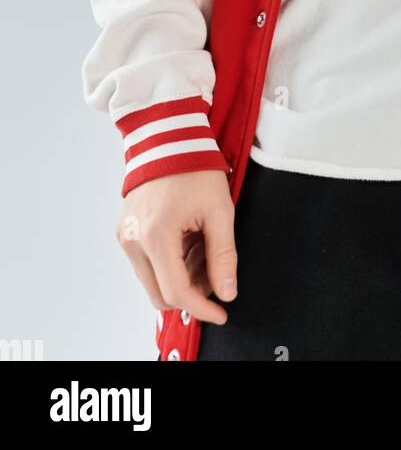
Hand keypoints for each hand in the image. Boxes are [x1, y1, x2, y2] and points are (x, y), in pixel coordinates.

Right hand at [115, 169, 237, 324]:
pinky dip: (168, 263)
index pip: (176, 291)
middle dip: (191, 292)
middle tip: (214, 269)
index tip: (222, 312)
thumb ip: (223, 255)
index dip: (201, 308)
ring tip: (202, 246)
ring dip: (179, 277)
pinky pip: (145, 263)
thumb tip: (227, 293)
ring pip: (152, 281)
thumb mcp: (219, 210)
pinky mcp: (124, 231)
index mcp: (156, 234)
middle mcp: (133, 239)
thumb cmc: (196, 168)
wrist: (168, 136)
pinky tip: (187, 240)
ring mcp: (125, 236)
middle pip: (160, 294)